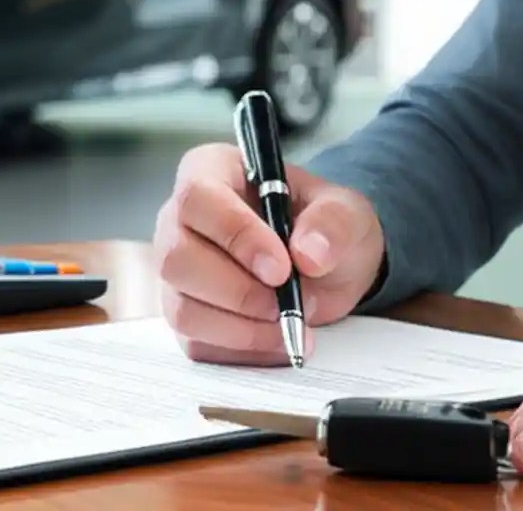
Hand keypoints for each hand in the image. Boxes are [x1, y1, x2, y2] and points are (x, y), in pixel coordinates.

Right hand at [153, 143, 385, 365]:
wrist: (326, 266)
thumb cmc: (322, 225)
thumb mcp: (346, 211)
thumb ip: (334, 223)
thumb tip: (309, 253)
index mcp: (211, 172)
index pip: (198, 197)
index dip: (235, 234)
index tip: (281, 268)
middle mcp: (180, 220)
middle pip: (176, 258)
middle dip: (236, 291)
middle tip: (284, 303)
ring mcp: (178, 271)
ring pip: (181, 308)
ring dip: (240, 328)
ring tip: (287, 324)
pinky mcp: (186, 312)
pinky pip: (196, 343)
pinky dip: (241, 350)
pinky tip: (276, 340)